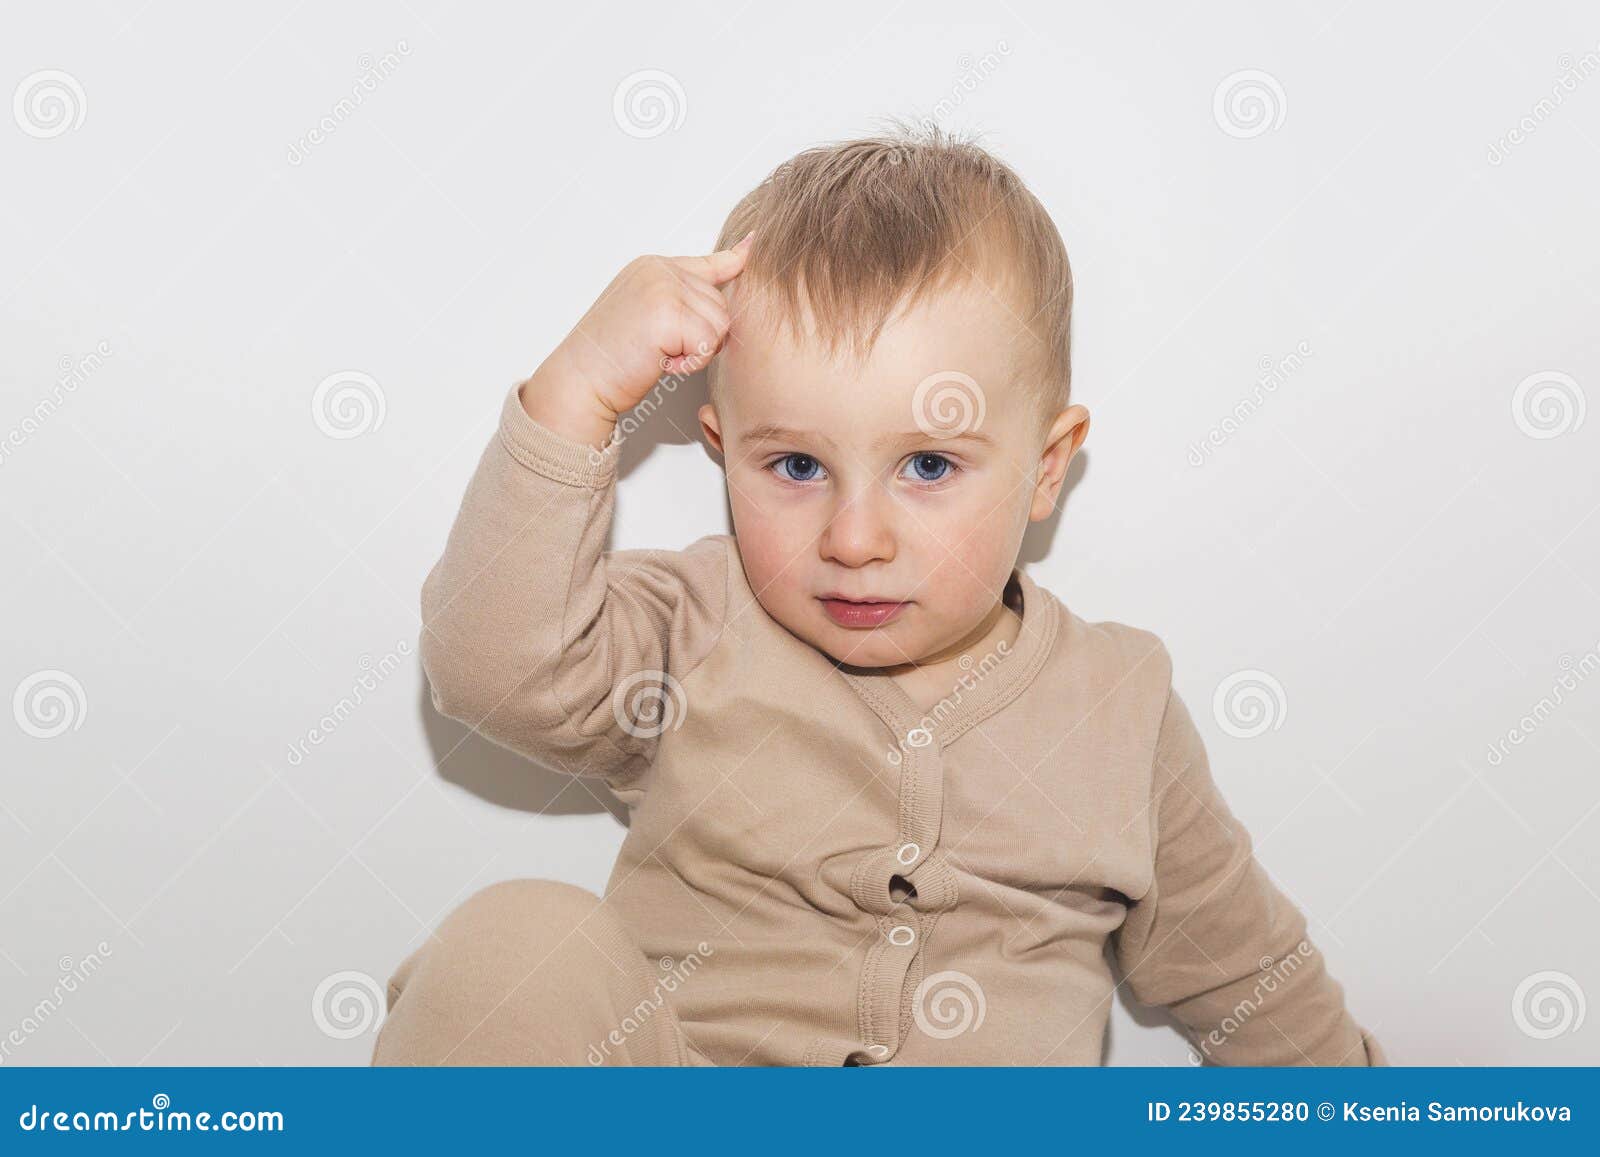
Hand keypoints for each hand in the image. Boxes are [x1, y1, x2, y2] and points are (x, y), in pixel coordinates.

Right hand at [520, 232, 752, 441]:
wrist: (579, 380)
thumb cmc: (609, 357)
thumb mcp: (647, 314)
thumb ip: (681, 298)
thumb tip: (722, 290)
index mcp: (653, 266)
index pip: (709, 262)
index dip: (736, 259)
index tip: (755, 244)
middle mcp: (659, 269)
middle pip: (722, 304)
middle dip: (701, 337)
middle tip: (662, 348)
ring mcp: (662, 287)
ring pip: (720, 324)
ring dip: (696, 351)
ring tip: (658, 354)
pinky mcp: (667, 312)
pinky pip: (708, 341)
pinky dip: (690, 362)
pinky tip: (661, 361)